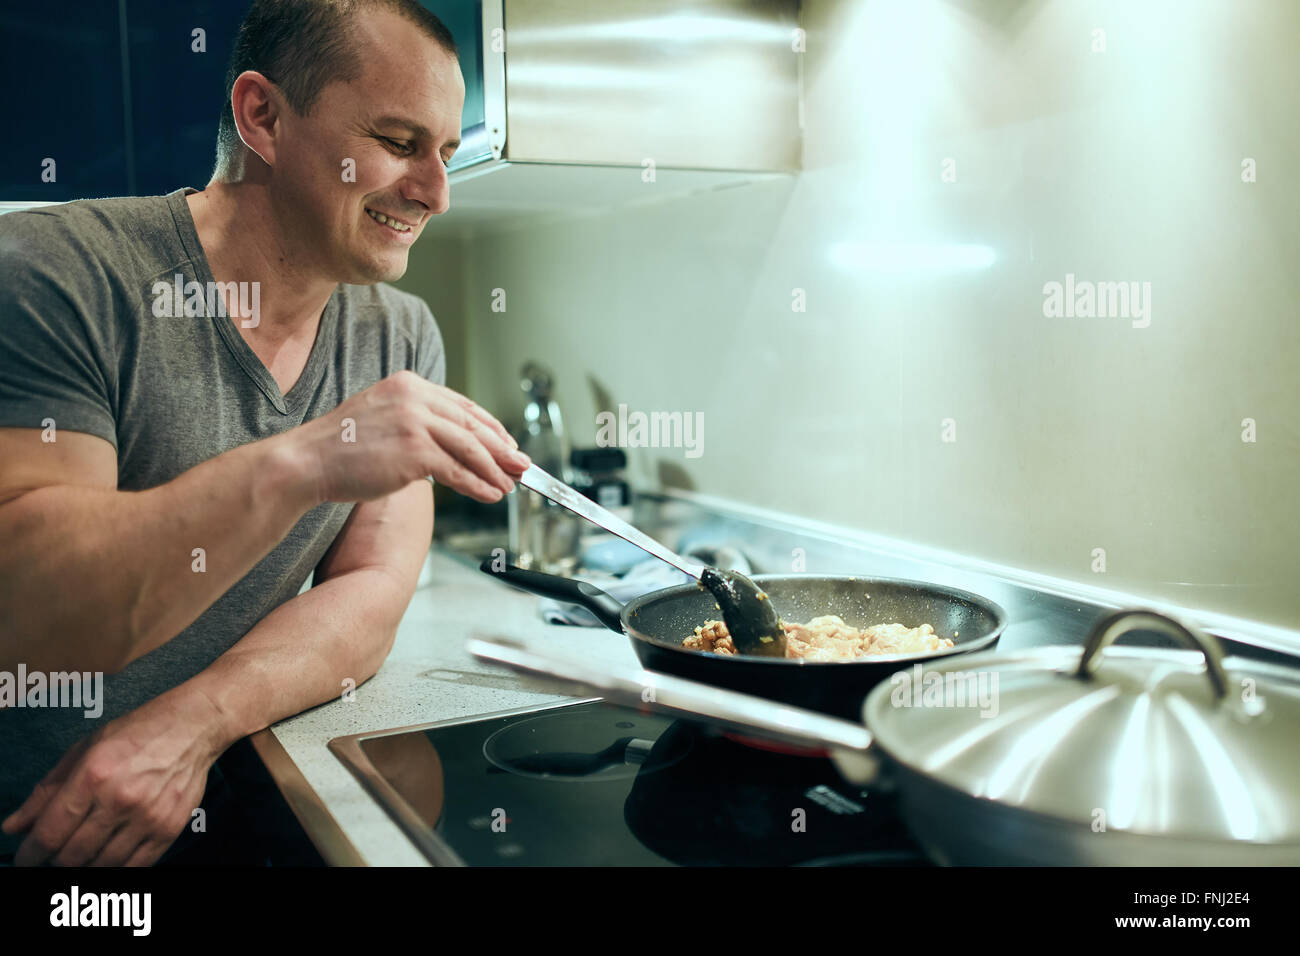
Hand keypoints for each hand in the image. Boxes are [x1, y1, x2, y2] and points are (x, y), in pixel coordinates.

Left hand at [0, 688, 225, 865]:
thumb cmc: (137, 733)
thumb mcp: (83, 750)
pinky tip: (108, 857)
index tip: (26, 858)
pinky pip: (135, 866)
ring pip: (102, 865)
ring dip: (85, 865)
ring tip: (82, 853)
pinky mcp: (169, 827)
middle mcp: (120, 799)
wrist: (193, 727)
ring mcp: (147, 816)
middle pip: (72, 856)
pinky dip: (116, 868)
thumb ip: (46, 790)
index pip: (49, 833)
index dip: (30, 854)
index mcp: (93, 776)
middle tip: (55, 853)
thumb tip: (14, 826)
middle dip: (56, 860)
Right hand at [283, 371, 529, 504]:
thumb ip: (415, 420)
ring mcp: (415, 422)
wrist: (307, 461)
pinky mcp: (414, 451)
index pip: (461, 405)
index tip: (506, 442)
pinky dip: (478, 484)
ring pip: (470, 448)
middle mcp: (414, 397)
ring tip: (509, 485)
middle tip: (521, 465)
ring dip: (495, 469)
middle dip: (502, 448)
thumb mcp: (381, 416)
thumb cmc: (340, 446)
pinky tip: (489, 494)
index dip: (489, 426)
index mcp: (408, 384)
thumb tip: (453, 443)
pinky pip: (458, 470)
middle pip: (472, 425)